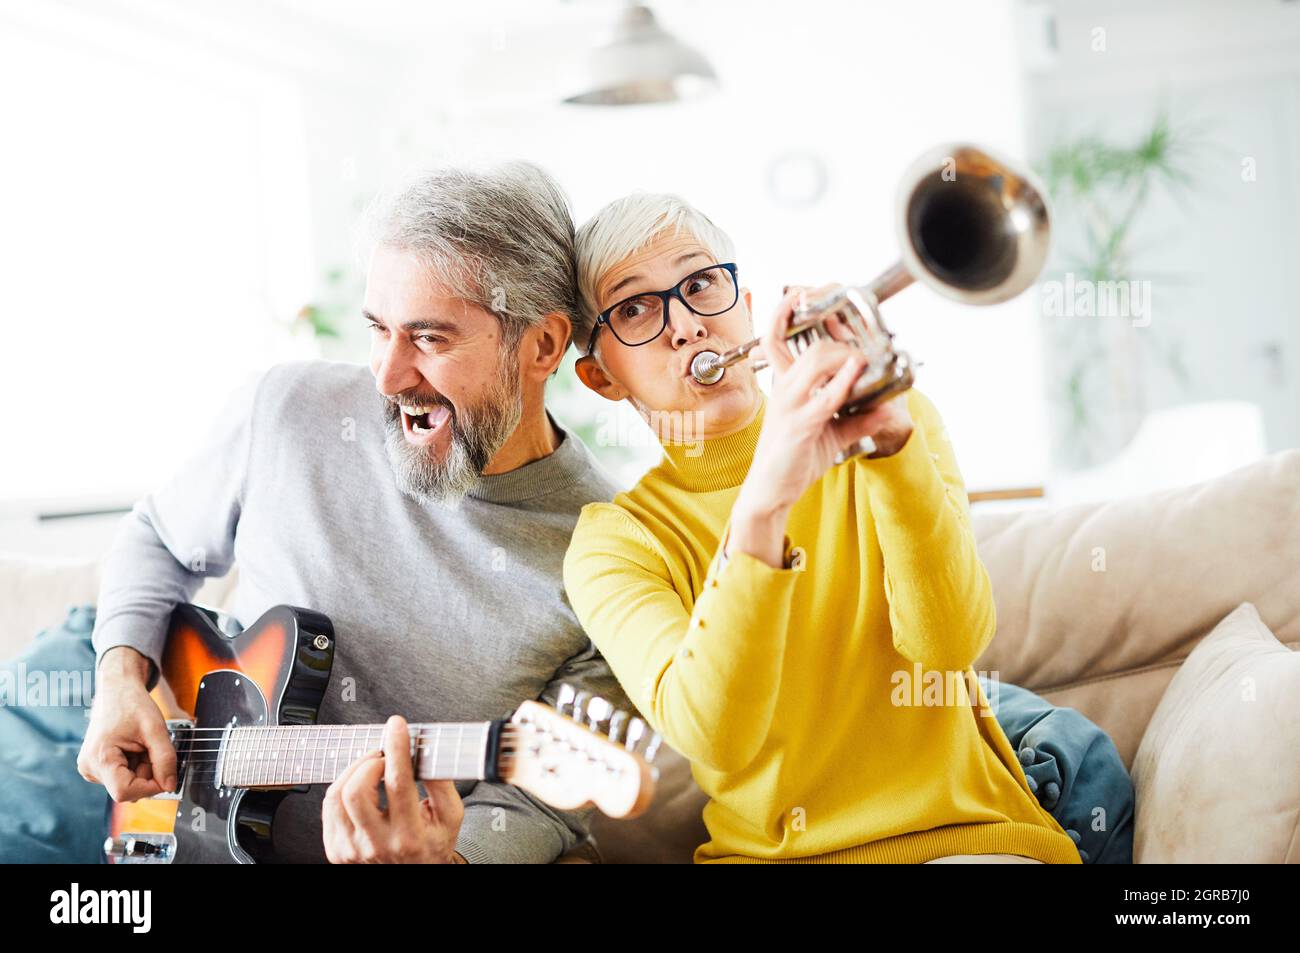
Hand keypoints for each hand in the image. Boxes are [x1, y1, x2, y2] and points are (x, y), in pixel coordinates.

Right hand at [77, 647, 177, 800]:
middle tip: (151, 748)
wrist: (117, 690)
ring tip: (141, 745)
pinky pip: (122, 776)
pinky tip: (134, 748)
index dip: (150, 787)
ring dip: (142, 769)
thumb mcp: (156, 730)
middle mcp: (90, 768)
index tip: (166, 773)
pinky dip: (135, 766)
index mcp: (99, 758)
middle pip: (128, 788)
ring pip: (127, 783)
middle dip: (147, 773)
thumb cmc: (133, 704)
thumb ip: (165, 759)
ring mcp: (91, 768)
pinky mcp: (96, 767)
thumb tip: (170, 786)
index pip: (125, 792)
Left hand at [322, 715, 464, 863]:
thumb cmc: (432, 845)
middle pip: (357, 790)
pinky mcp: (337, 850)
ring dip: (354, 771)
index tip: (397, 726)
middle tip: (384, 757)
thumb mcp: (450, 817)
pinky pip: (329, 807)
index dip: (397, 748)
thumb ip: (442, 784)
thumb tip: (427, 752)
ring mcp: (353, 850)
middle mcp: (378, 845)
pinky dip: (342, 787)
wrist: (414, 877)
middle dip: (370, 762)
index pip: (399, 783)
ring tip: (372, 768)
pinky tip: (359, 786)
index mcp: (410, 836)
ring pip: (337, 796)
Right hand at [728, 287, 912, 565]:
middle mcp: (785, 390)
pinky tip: (857, 373)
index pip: (775, 338)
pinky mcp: (800, 425)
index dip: (783, 311)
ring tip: (864, 362)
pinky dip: (843, 383)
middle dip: (840, 337)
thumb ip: (858, 419)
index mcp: (786, 386)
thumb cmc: (793, 460)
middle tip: (863, 345)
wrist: (770, 491)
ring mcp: (790, 406)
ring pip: (817, 362)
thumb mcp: (830, 435)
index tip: (801, 292)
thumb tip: (888, 410)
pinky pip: (824, 397)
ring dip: (846, 357)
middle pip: (811, 346)